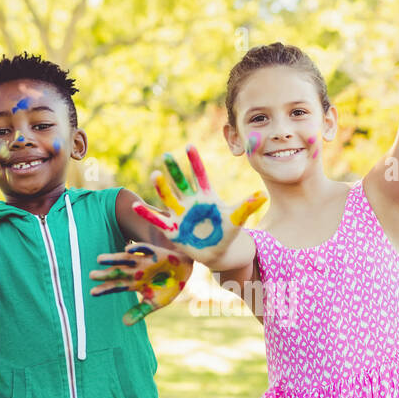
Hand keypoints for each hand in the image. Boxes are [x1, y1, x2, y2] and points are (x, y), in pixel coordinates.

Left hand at [89, 242, 191, 325]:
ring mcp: (144, 262)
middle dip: (106, 274)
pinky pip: (144, 249)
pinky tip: (127, 249)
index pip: (117, 286)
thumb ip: (140, 311)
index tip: (92, 293)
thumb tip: (124, 323)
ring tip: (99, 259)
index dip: (105, 289)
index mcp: (135, 284)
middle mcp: (136, 272)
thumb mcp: (155, 302)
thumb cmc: (169, 286)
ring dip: (114, 259)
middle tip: (91, 275)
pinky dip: (136, 249)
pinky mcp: (155, 253)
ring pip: (125, 259)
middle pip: (118, 272)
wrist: (186, 272)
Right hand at [131, 146, 265, 263]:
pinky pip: (158, 219)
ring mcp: (180, 215)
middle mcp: (190, 202)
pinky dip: (147, 213)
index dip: (195, 161)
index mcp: (206, 196)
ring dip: (162, 187)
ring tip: (155, 175)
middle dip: (174, 169)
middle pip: (181, 183)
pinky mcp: (172, 229)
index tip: (189, 145)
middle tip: (167, 155)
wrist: (218, 252)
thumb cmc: (228, 232)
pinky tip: (135, 206)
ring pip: (168, 198)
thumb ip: (247, 206)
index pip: (199, 175)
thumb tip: (263, 195)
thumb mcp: (237, 218)